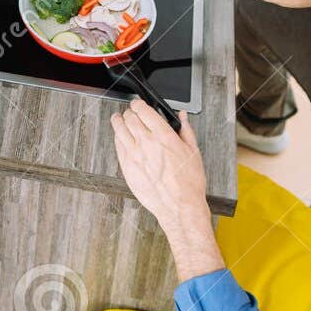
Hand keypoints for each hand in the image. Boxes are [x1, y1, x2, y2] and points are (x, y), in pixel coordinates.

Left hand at [112, 100, 214, 251]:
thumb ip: (186, 130)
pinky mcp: (127, 168)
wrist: (179, 207)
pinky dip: (118, 138)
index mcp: (163, 136)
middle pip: (129, 117)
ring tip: (119, 119)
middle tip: (132, 113)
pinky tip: (121, 138)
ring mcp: (134, 156)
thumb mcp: (193, 152)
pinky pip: (117, 146)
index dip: (139, 104)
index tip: (139, 104)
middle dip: (130, 112)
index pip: (143, 110)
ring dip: (118, 121)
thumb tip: (182, 117)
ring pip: (119, 129)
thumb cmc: (188, 183)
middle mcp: (147, 143)